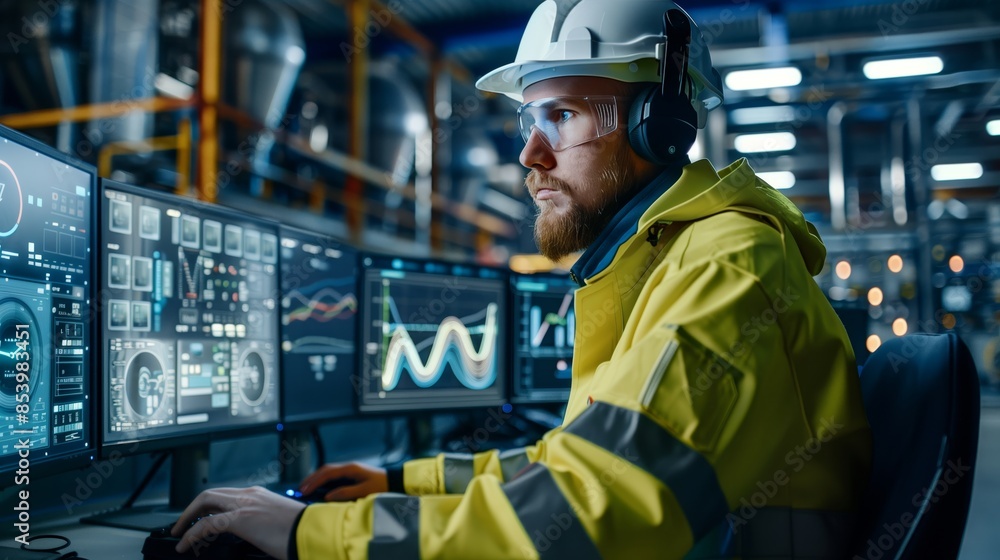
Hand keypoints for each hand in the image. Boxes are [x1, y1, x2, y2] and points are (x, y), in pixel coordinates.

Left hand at [171, 486, 304, 559]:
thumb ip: (264, 523)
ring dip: (186, 517)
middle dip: (192, 508)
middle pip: (211, 494)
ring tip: (178, 533)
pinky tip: (184, 545)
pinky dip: (190, 534)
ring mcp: (244, 504)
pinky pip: (205, 525)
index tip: (202, 518)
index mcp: (260, 495)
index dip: (209, 506)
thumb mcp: (279, 522)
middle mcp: (250, 495)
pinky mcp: (240, 519)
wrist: (313, 531)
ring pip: (204, 502)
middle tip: (182, 524)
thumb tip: (258, 536)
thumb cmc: (302, 530)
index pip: (227, 495)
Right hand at [300, 462, 387, 501]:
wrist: (395, 481)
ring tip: (305, 488)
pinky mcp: (352, 474)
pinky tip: (318, 487)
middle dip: (311, 479)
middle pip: (324, 470)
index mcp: (350, 469)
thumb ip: (344, 493)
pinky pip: (333, 476)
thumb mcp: (363, 491)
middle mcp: (348, 467)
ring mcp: (350, 469)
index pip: (326, 473)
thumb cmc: (381, 487)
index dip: (314, 482)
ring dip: (316, 479)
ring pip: (328, 472)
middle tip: (299, 489)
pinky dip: (324, 480)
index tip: (303, 491)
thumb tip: (326, 496)